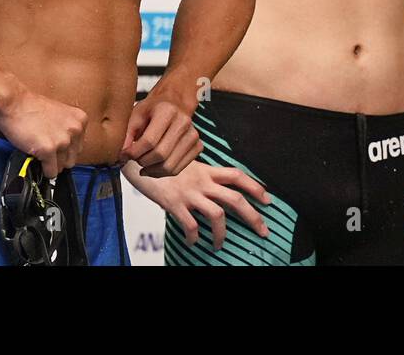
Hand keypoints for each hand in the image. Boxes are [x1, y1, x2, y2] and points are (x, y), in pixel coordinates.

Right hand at [0, 89, 87, 178]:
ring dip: (50, 164)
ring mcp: (62, 141)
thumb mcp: (59, 114)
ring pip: (61, 167)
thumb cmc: (31, 107)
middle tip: (46, 153)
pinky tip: (37, 160)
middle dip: (59, 158)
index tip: (56, 148)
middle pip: (72, 158)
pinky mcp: (48, 150)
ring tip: (39, 153)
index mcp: (80, 120)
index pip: (78, 147)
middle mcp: (75, 130)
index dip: (65, 150)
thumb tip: (67, 149)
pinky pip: (51, 171)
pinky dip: (44, 171)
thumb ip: (67, 129)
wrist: (13, 103)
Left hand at [119, 95, 200, 176]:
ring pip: (169, 166)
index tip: (124, 155)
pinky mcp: (197, 146)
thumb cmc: (152, 109)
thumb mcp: (135, 115)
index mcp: (167, 111)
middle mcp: (183, 122)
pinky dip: (162, 172)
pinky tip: (153, 166)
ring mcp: (193, 135)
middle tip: (134, 159)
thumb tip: (120, 157)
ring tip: (143, 163)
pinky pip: (177, 169)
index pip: (149, 141)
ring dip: (151, 170)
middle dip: (142, 161)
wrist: (174, 102)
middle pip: (160, 155)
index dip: (133, 152)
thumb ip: (126, 134)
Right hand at [125, 160, 270, 250]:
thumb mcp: (182, 164)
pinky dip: (194, 238)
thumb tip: (205, 192)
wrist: (136, 158)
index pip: (236, 175)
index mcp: (205, 170)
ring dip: (222, 234)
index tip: (268, 199)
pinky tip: (193, 243)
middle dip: (253, 216)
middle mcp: (201, 181)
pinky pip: (191, 225)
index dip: (255, 187)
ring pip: (217, 215)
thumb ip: (197, 176)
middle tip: (263, 230)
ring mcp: (188, 193)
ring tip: (219, 245)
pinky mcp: (174, 203)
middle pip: (235, 198)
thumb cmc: (158, 162)